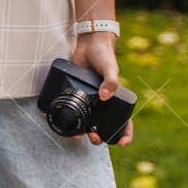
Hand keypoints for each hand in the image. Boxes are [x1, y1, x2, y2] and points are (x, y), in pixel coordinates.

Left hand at [71, 32, 132, 147]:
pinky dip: (67, 119)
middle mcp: (102, 104)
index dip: (125, 135)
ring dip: (82, 132)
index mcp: (115, 100)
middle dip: (99, 137)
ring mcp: (88, 101)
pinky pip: (72, 111)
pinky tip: (62, 122)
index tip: (122, 143)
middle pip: (103, 128)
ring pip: (86, 123)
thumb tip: (105, 96)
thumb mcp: (110, 69)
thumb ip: (110, 81)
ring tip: (78, 135)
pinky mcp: (75, 95)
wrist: (88, 44)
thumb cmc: (104, 56)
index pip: (125, 122)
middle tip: (94, 136)